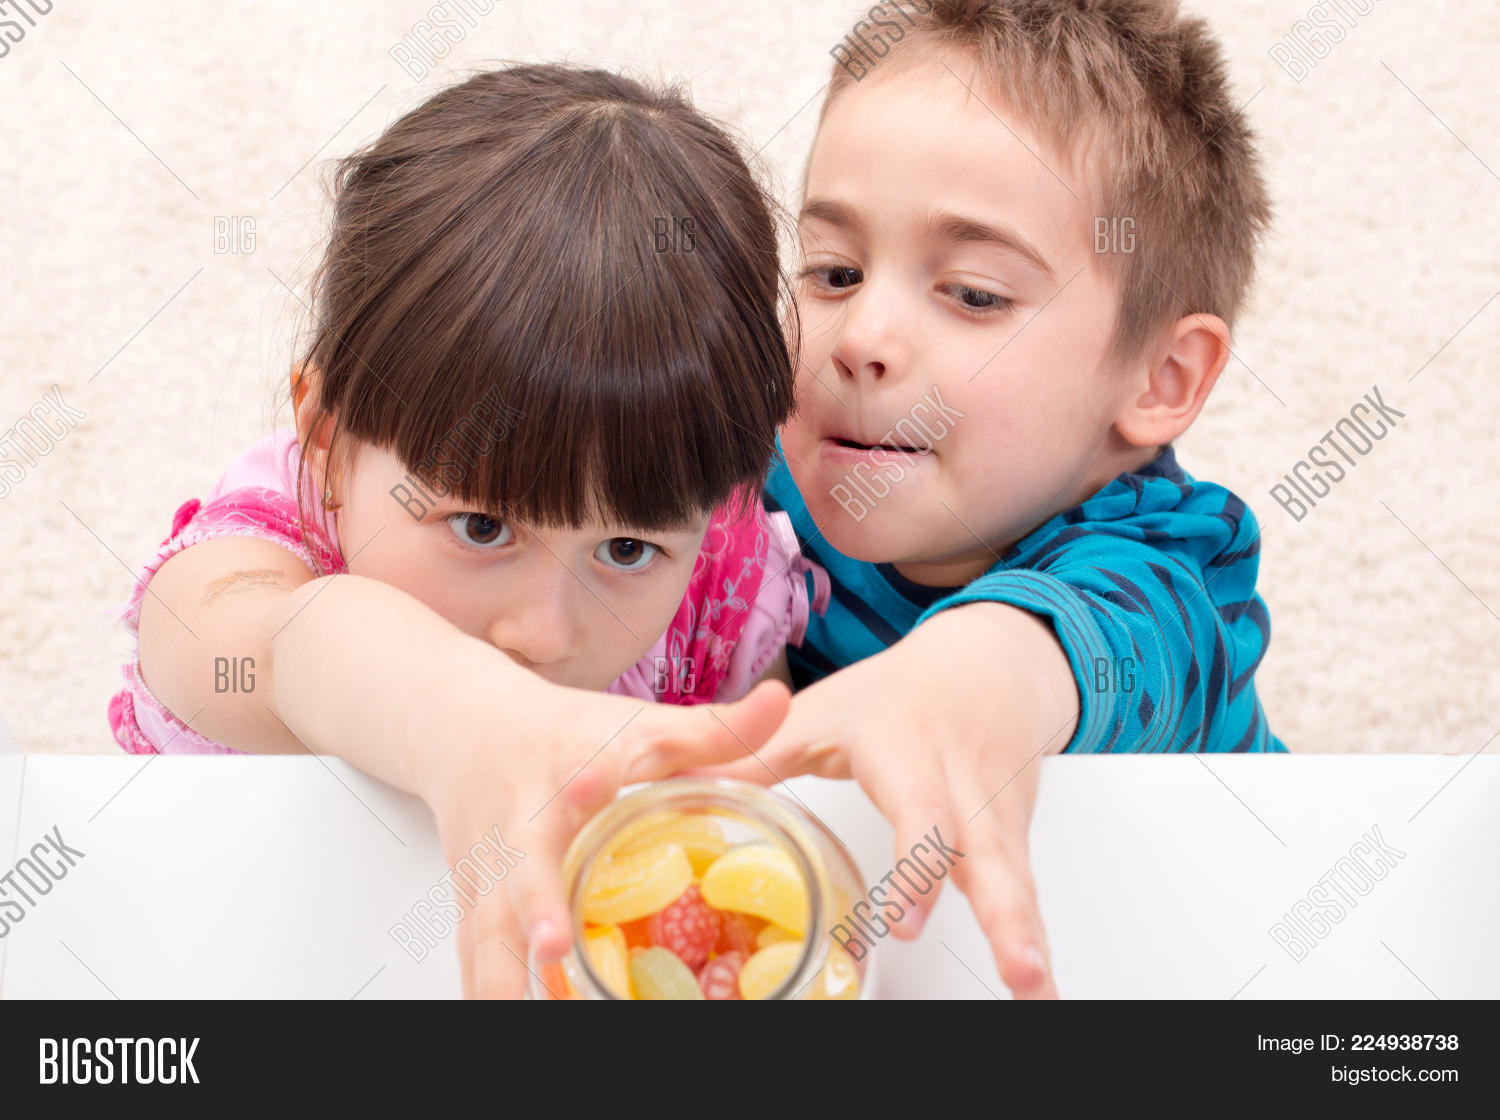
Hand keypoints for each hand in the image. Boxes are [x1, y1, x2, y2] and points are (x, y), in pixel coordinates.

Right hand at [417, 669, 789, 998]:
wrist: (466, 727)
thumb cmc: (566, 732)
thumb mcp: (639, 725)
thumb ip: (711, 729)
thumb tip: (779, 701)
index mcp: (568, 766)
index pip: (584, 766)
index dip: (592, 776)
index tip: (593, 783)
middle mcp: (520, 819)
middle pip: (522, 864)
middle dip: (535, 905)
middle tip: (554, 945)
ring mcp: (488, 865)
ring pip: (487, 923)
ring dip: (501, 972)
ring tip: (519, 1011)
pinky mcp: (471, 898)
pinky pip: (475, 951)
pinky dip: (488, 987)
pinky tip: (507, 1016)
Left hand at [700, 603, 1076, 997]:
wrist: (990, 665)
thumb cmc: (898, 695)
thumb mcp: (825, 711)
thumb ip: (757, 751)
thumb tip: (673, 780)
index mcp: (908, 752)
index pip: (918, 814)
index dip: (915, 868)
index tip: (904, 923)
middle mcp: (962, 786)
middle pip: (988, 854)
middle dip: (1007, 917)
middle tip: (1021, 973)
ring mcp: (997, 814)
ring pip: (1018, 880)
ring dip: (1029, 939)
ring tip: (1038, 993)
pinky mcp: (1017, 837)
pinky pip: (1024, 892)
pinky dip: (1032, 940)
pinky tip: (1037, 985)